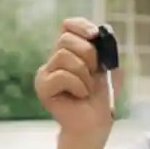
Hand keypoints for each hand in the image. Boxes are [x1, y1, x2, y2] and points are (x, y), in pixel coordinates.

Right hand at [35, 17, 114, 139]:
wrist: (95, 123)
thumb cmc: (100, 97)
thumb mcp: (106, 67)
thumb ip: (103, 48)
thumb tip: (102, 30)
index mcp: (69, 51)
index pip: (67, 26)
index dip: (80, 26)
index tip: (94, 35)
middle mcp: (54, 59)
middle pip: (65, 39)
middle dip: (88, 55)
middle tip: (95, 73)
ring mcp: (45, 73)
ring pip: (64, 56)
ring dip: (85, 74)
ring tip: (87, 88)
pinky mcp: (42, 87)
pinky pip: (62, 75)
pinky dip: (78, 85)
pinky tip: (80, 96)